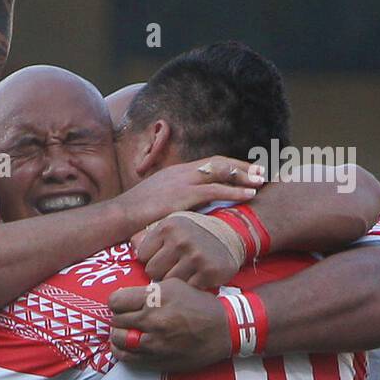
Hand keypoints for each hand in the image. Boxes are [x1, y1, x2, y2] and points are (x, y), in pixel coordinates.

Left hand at [109, 279, 230, 371]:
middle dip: (119, 317)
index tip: (122, 304)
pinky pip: (126, 358)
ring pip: (118, 339)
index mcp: (156, 298)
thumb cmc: (199, 305)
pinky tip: (126, 346)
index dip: (117, 302)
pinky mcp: (157, 360)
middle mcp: (153, 320)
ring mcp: (154, 343)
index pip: (115, 301)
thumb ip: (148, 291)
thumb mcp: (174, 285)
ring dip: (119, 334)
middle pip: (116, 320)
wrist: (224, 330)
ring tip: (127, 331)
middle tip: (128, 317)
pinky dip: (121, 351)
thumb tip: (125, 297)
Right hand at [121, 156, 262, 232]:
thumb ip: (172, 200)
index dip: (230, 166)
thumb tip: (185, 209)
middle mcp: (180, 172)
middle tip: (261, 173)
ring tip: (261, 181)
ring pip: (220, 172)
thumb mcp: (155, 202)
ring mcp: (181, 182)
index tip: (246, 171)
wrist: (118, 216)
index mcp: (175, 172)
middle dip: (242, 167)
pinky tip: (249, 195)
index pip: (208, 163)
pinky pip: (215, 190)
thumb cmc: (133, 215)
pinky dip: (234, 191)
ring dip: (243, 176)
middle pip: (218, 163)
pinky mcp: (182, 195)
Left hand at [133, 215, 241, 288]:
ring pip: (168, 282)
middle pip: (152, 271)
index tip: (163, 256)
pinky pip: (187, 288)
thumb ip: (147, 235)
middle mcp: (181, 240)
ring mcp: (196, 256)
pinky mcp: (209, 271)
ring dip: (174, 281)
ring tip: (185, 271)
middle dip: (160, 272)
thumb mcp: (171, 225)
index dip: (151, 259)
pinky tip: (196, 276)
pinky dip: (190, 286)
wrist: (231, 236)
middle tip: (174, 266)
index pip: (143, 256)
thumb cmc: (192, 232)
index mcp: (168, 227)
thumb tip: (131, 246)